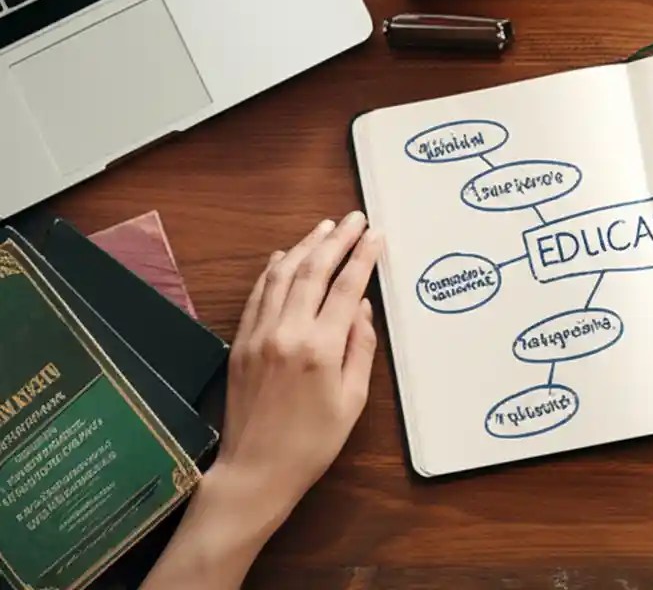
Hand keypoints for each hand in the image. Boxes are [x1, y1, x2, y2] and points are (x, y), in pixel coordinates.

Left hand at [214, 211, 382, 527]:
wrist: (256, 470)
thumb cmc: (312, 443)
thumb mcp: (353, 400)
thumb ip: (360, 348)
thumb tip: (363, 308)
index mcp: (321, 348)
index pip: (347, 288)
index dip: (363, 257)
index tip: (376, 235)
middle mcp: (287, 333)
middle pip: (313, 272)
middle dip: (336, 240)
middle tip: (354, 218)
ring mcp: (259, 335)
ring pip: (282, 276)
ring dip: (304, 247)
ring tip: (324, 228)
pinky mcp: (241, 343)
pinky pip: (258, 295)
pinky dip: (273, 271)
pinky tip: (285, 257)